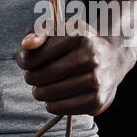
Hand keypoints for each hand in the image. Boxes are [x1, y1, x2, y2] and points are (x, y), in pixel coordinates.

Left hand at [15, 20, 132, 115]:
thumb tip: (26, 44)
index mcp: (78, 37)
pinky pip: (59, 108)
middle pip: (39, 77)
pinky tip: (56, 95)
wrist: (113, 57)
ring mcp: (96, 81)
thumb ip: (38, 31)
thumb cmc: (78, 42)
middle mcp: (90, 58)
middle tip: (35, 75)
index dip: (24, 61)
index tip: (25, 61)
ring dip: (40, 91)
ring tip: (44, 85)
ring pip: (47, 95)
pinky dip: (51, 104)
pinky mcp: (97, 101)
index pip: (35, 57)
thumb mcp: (59, 28)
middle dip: (31, 77)